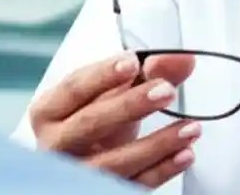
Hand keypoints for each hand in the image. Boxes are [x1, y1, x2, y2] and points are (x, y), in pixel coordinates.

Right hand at [29, 53, 198, 187]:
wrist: (88, 158)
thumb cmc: (98, 120)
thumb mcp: (116, 92)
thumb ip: (150, 72)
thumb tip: (182, 59)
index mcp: (50, 110)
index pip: (74, 88)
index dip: (103, 75)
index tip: (132, 62)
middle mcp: (56, 143)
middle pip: (90, 124)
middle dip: (130, 106)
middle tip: (166, 91)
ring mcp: (76, 172)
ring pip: (112, 163)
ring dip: (156, 144)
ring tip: (189, 128)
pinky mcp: (98, 193)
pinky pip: (131, 186)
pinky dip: (161, 170)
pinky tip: (184, 154)